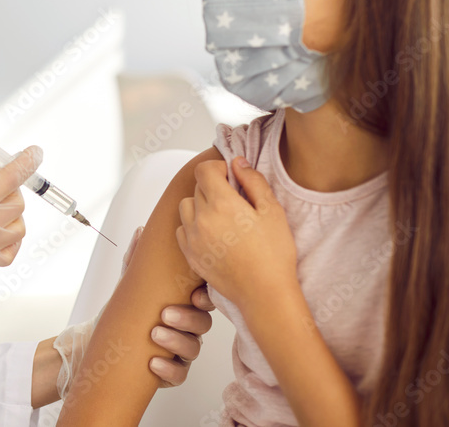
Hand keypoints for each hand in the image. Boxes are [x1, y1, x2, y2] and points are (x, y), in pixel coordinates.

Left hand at [54, 228, 215, 397]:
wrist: (105, 341)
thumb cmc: (126, 309)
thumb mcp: (129, 282)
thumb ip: (137, 258)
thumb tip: (141, 231)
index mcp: (184, 304)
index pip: (204, 299)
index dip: (205, 298)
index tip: (195, 294)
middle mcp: (188, 328)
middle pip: (202, 324)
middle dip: (187, 319)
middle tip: (166, 314)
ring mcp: (182, 351)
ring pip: (192, 349)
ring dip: (176, 341)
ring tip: (155, 333)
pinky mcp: (172, 371)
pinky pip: (179, 374)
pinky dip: (168, 369)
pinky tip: (153, 362)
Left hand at [176, 156, 298, 312]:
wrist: (265, 293)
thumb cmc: (273, 254)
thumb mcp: (272, 211)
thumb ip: (253, 181)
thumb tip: (238, 163)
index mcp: (222, 204)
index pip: (203, 170)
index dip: (217, 168)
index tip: (230, 176)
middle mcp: (201, 218)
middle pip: (197, 188)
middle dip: (213, 187)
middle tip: (234, 201)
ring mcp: (193, 237)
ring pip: (186, 207)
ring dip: (200, 205)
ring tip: (222, 217)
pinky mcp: (190, 254)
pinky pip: (182, 229)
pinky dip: (193, 226)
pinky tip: (213, 234)